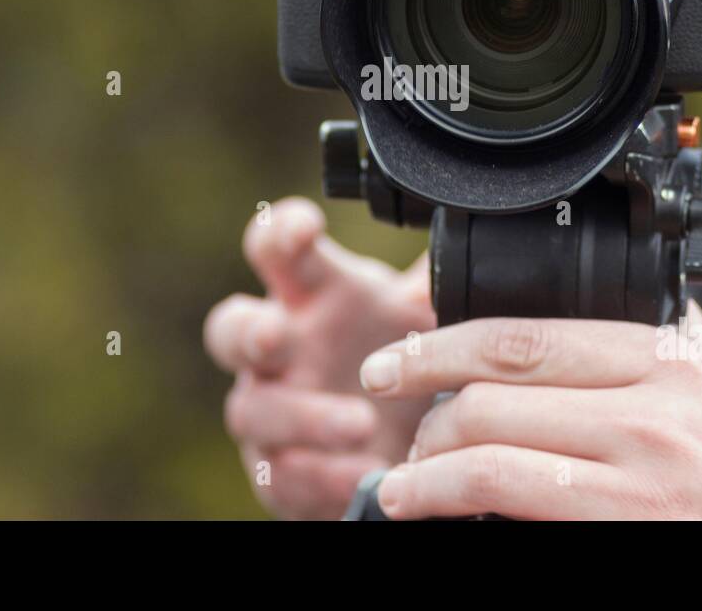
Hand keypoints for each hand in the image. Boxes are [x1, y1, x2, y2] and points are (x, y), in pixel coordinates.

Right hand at [205, 197, 435, 518]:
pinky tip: (362, 474)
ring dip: (305, 416)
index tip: (305, 226)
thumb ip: (434, 279)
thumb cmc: (402, 356)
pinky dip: (321, 475)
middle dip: (246, 330)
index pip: (277, 250)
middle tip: (273, 334)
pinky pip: (281, 475)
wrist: (404, 442)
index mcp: (311, 294)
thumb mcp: (424, 314)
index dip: (281, 231)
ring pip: (253, 409)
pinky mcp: (280, 469)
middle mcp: (281, 347)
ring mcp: (273, 409)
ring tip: (363, 423)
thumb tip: (472, 237)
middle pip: (230, 329)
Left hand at [360, 301, 701, 519]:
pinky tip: (445, 514)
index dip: (439, 346)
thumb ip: (662, 343)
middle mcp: (649, 412)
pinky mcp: (629, 534)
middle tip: (403, 431)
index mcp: (666, 358)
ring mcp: (639, 479)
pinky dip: (465, 512)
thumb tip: (600, 309)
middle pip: (493, 396)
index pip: (521, 336)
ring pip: (491, 461)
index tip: (397, 357)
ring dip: (427, 476)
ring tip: (403, 486)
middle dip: (424, 415)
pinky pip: (522, 512)